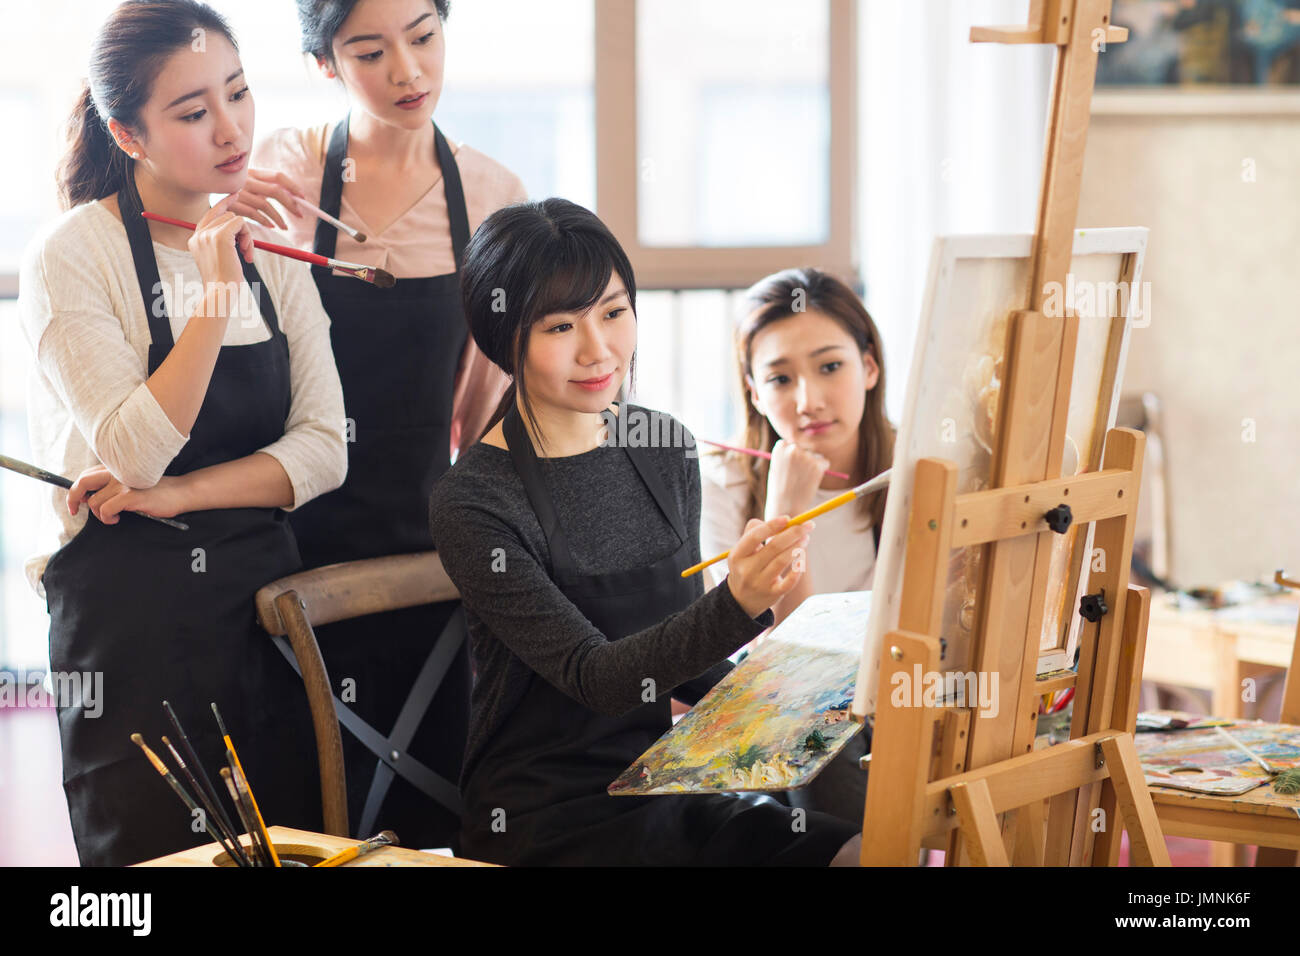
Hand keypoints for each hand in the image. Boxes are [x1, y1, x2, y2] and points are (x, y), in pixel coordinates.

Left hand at [67, 466, 190, 524]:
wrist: (179, 493)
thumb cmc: (155, 491)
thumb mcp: (130, 482)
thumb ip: (111, 484)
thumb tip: (86, 496)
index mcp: (116, 467)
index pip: (85, 475)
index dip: (75, 490)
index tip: (76, 502)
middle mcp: (117, 471)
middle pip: (82, 483)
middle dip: (73, 499)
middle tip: (75, 511)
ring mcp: (123, 482)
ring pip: (94, 502)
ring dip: (100, 514)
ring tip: (113, 516)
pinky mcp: (130, 495)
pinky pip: (105, 510)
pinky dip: (108, 518)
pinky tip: (118, 518)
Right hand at [188, 196, 252, 289]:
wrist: (220, 292)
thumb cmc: (224, 281)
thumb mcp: (219, 258)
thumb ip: (222, 241)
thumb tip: (237, 224)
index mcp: (195, 238)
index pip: (210, 213)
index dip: (223, 203)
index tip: (235, 194)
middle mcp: (199, 234)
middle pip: (226, 215)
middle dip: (241, 232)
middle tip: (245, 251)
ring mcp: (208, 234)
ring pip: (235, 219)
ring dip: (246, 236)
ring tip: (245, 255)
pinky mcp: (221, 236)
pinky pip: (241, 222)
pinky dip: (248, 237)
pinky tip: (246, 254)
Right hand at [227, 168, 306, 230]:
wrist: (208, 189)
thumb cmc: (236, 190)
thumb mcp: (251, 183)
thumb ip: (268, 187)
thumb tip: (295, 196)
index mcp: (254, 171)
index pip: (277, 176)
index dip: (292, 186)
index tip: (302, 198)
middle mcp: (246, 179)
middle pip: (274, 190)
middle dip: (290, 204)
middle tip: (299, 215)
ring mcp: (238, 191)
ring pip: (265, 205)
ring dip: (278, 218)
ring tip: (285, 226)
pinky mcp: (232, 203)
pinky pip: (253, 214)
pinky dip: (265, 221)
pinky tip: (271, 225)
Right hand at [724, 515, 814, 618]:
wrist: (741, 600)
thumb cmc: (747, 565)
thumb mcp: (743, 550)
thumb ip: (755, 531)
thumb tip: (782, 522)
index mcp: (738, 555)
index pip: (755, 536)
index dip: (772, 525)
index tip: (787, 518)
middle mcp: (747, 570)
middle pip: (774, 547)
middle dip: (793, 533)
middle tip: (808, 525)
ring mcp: (759, 583)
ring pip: (782, 561)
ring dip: (797, 547)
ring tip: (806, 539)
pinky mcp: (772, 594)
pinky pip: (789, 582)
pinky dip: (797, 570)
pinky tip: (802, 559)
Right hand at [764, 439, 829, 520]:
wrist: (785, 507)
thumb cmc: (779, 490)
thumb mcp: (776, 468)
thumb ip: (786, 457)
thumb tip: (800, 449)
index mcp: (780, 447)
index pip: (789, 444)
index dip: (790, 457)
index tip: (789, 467)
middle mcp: (793, 448)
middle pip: (803, 449)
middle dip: (803, 460)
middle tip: (798, 476)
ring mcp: (806, 456)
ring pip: (814, 456)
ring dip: (812, 466)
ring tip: (802, 481)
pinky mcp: (817, 465)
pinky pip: (824, 463)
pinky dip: (821, 471)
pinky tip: (810, 482)